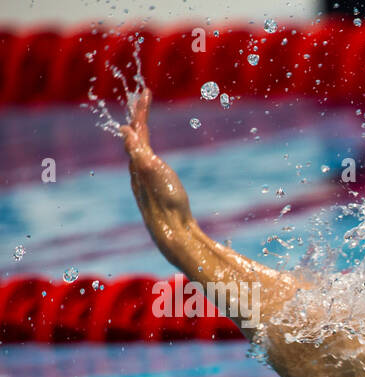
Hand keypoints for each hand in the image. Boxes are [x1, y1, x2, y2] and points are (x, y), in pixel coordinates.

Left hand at [122, 87, 192, 223]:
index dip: (142, 111)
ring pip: (141, 150)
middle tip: (144, 99)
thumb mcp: (153, 172)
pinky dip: (148, 151)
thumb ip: (138, 151)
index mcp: (139, 162)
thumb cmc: (166, 201)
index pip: (138, 130)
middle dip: (140, 117)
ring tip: (143, 122)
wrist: (174, 232)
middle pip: (137, 137)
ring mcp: (148, 181)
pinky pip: (149, 162)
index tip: (147, 92)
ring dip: (142, 133)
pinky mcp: (157, 190)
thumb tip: (125, 128)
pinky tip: (151, 158)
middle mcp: (140, 170)